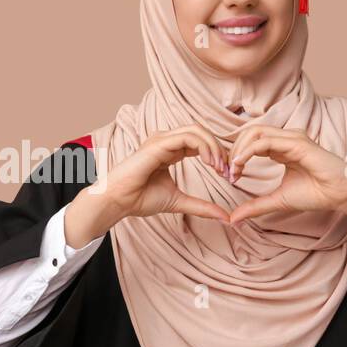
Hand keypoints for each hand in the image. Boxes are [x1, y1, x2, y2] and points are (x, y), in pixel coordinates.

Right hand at [68, 125, 231, 244]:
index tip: (227, 175)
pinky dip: (205, 146)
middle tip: (228, 171)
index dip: (217, 155)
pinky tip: (211, 163)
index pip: (200, 142)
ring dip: (214, 147)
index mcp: (170, 150)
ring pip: (197, 130)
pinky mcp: (159, 143)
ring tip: (221, 167)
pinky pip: (189, 136)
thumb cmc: (140, 199)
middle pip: (202, 132)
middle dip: (219, 149)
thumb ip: (202, 206)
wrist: (118, 201)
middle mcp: (165, 141)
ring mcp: (161, 140)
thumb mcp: (179, 202)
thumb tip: (226, 216)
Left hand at [225, 124, 346, 225]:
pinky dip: (249, 150)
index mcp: (280, 148)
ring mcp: (291, 138)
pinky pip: (266, 141)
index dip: (236, 156)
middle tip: (228, 171)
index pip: (250, 142)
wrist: (340, 194)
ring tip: (233, 168)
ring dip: (239, 149)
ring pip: (255, 132)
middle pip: (249, 132)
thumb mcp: (277, 200)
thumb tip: (233, 218)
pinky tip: (241, 163)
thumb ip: (255, 206)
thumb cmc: (315, 194)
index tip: (230, 176)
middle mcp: (285, 139)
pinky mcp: (297, 143)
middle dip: (233, 149)